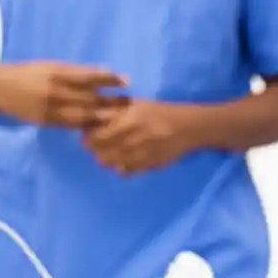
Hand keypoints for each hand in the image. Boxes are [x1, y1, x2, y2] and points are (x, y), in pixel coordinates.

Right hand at [0, 61, 125, 127]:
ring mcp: (50, 108)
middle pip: (89, 98)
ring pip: (83, 115)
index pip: (88, 76)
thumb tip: (107, 74)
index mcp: (56, 73)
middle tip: (131, 103)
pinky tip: (102, 128)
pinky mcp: (46, 122)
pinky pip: (72, 126)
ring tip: (122, 118)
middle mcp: (54, 91)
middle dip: (112, 102)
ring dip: (104, 117)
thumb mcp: (52, 66)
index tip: (126, 81)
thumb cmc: (30, 73)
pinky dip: (88, 126)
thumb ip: (77, 72)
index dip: (109, 79)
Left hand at [82, 99, 198, 174]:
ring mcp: (142, 153)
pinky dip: (122, 168)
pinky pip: (127, 171)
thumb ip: (114, 111)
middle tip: (98, 147)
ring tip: (112, 154)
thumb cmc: (159, 112)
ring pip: (112, 164)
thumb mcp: (136, 105)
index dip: (88, 138)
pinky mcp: (150, 164)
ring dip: (108, 161)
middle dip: (96, 151)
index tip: (88, 137)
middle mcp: (134, 138)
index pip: (97, 136)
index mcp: (129, 120)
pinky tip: (125, 161)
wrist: (189, 126)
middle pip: (101, 153)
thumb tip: (90, 119)